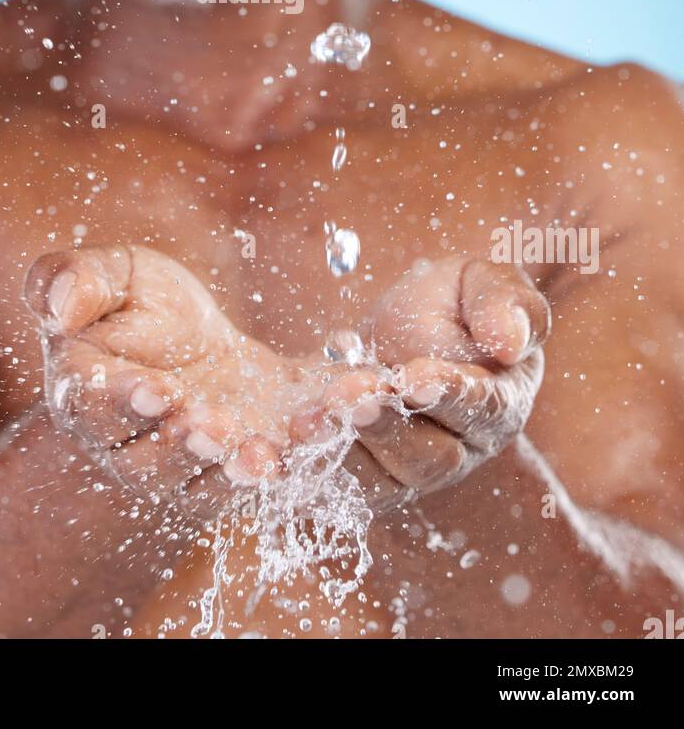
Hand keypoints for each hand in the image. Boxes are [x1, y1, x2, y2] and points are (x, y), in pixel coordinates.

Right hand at [24, 244, 318, 515]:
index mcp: (91, 397)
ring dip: (240, 465)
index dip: (127, 402)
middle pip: (157, 458)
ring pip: (212, 479)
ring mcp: (194, 468)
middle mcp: (137, 447)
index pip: (100, 409)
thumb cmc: (134, 307)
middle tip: (210, 424)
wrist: (185, 348)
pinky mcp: (247, 464)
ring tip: (263, 452)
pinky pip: (274, 467)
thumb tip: (58, 305)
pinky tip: (332, 418)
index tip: (157, 390)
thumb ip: (74, 281)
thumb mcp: (108, 277)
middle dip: (184, 444)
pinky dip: (305, 447)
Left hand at [290, 257, 549, 508]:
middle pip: (424, 457)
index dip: (448, 395)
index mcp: (495, 406)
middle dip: (382, 426)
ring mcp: (402, 472)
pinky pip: (325, 489)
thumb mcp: (483, 284)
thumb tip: (509, 342)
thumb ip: (506, 303)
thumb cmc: (455, 306)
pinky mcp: (352, 479)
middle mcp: (453, 451)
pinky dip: (294, 475)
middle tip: (346, 394)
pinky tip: (265, 455)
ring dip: (336, 452)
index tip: (415, 376)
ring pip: (374, 480)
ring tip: (305, 419)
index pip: (479, 408)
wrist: (405, 334)